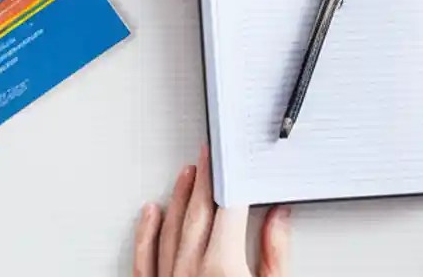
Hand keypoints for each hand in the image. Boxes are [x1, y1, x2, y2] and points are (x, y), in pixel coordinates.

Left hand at [133, 147, 290, 276]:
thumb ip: (274, 254)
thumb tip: (278, 219)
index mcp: (223, 268)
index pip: (228, 210)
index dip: (232, 183)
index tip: (234, 164)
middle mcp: (191, 272)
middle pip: (197, 213)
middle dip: (204, 180)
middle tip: (208, 156)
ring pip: (170, 230)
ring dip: (179, 198)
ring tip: (187, 174)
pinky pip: (144, 259)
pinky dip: (146, 233)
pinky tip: (150, 213)